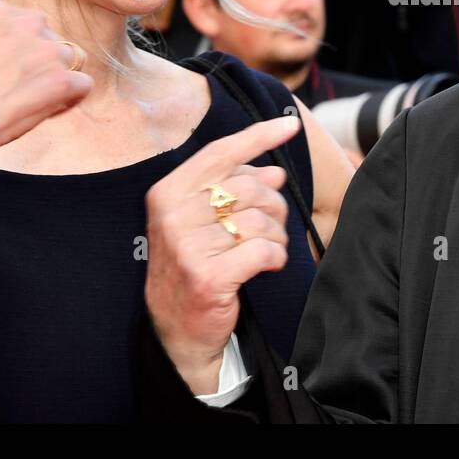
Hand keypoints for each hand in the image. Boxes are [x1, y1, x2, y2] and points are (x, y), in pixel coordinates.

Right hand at [0, 1, 91, 173]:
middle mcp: (25, 24)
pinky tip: (47, 110)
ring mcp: (46, 51)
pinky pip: (82, 85)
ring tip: (30, 102)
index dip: (22, 51)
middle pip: (51, 41)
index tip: (8, 71)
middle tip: (20, 89)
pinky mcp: (60, 79)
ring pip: (70, 61)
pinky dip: (70, 100)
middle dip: (42, 65)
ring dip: (57, 81)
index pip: (28, 25)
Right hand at [144, 116, 299, 393]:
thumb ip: (234, 190)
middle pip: (249, 187)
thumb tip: (275, 171)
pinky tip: (268, 266)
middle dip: (273, 205)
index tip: (290, 125)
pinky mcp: (207, 275)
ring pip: (260, 220)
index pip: (220, 153)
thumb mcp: (202, 222)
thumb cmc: (196, 267)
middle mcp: (173, 215)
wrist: (177, 333)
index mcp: (168, 192)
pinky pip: (264, 250)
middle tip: (271, 226)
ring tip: (266, 249)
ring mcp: (187, 246)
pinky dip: (276, 257)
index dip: (259, 136)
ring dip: (275, 236)